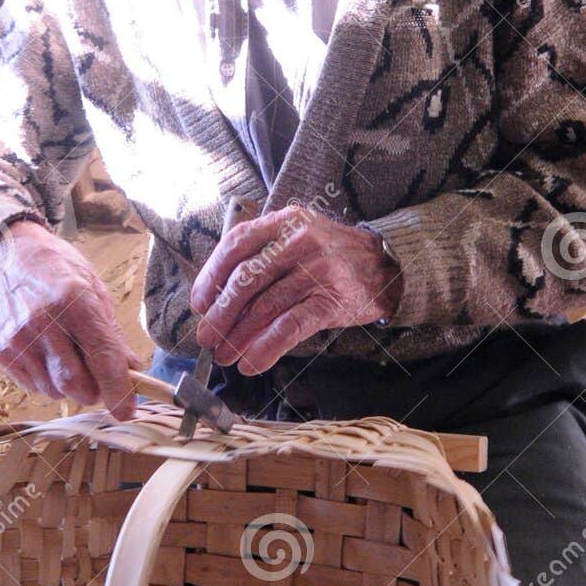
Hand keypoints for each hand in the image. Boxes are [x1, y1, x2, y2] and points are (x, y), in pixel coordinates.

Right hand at [0, 220, 139, 417]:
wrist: (9, 255)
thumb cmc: (59, 273)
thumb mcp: (95, 292)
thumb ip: (112, 336)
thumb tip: (132, 372)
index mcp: (75, 301)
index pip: (102, 358)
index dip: (118, 390)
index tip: (127, 411)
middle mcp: (44, 321)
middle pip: (75, 384)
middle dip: (93, 392)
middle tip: (98, 381)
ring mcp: (18, 337)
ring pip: (54, 390)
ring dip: (68, 387)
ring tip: (67, 358)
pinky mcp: (2, 350)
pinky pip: (33, 386)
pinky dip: (47, 381)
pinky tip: (47, 355)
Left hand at [190, 206, 403, 374]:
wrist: (386, 266)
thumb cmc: (331, 258)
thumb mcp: (298, 240)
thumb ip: (263, 259)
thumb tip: (217, 301)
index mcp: (285, 222)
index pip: (236, 244)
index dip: (211, 276)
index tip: (199, 303)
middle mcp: (299, 241)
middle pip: (246, 280)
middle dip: (220, 315)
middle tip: (207, 339)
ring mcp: (317, 270)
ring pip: (264, 308)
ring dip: (238, 338)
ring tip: (224, 357)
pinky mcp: (331, 300)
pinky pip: (289, 328)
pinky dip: (265, 348)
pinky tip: (251, 363)